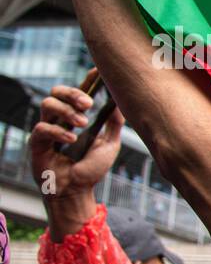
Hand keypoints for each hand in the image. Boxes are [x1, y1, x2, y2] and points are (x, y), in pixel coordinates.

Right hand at [29, 84, 122, 200]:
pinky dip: (59, 131)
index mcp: (76, 117)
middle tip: (88, 104)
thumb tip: (121, 102)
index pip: (77, 93)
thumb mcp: (109, 144)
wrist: (77, 191)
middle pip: (56, 92)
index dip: (86, 80)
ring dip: (67, 111)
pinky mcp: (37, 143)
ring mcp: (46, 130)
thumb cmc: (91, 168)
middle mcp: (59, 120)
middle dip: (73, 93)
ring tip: (82, 124)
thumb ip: (114, 124)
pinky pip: (42, 128)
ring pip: (47, 104)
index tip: (98, 72)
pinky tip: (72, 139)